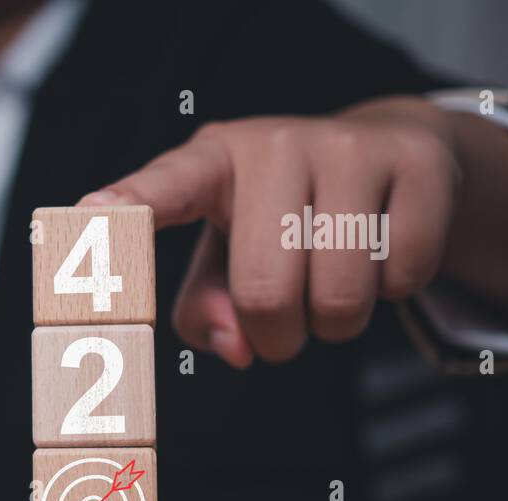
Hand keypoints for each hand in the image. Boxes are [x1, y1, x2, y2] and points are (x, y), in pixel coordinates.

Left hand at [79, 97, 507, 368]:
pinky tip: (381, 255)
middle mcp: (272, 144)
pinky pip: (405, 276)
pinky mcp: (416, 162)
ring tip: (329, 292)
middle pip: (266, 291)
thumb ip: (205, 312)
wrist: (383, 151)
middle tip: (282, 329)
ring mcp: (347, 145)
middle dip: (277, 337)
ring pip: (341, 294)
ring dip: (335, 325)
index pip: (164, 188)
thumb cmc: (276, 219)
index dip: (129, 207)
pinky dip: (394, 292)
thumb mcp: (223, 260)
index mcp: (207, 164)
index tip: (90, 216)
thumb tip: (238, 350)